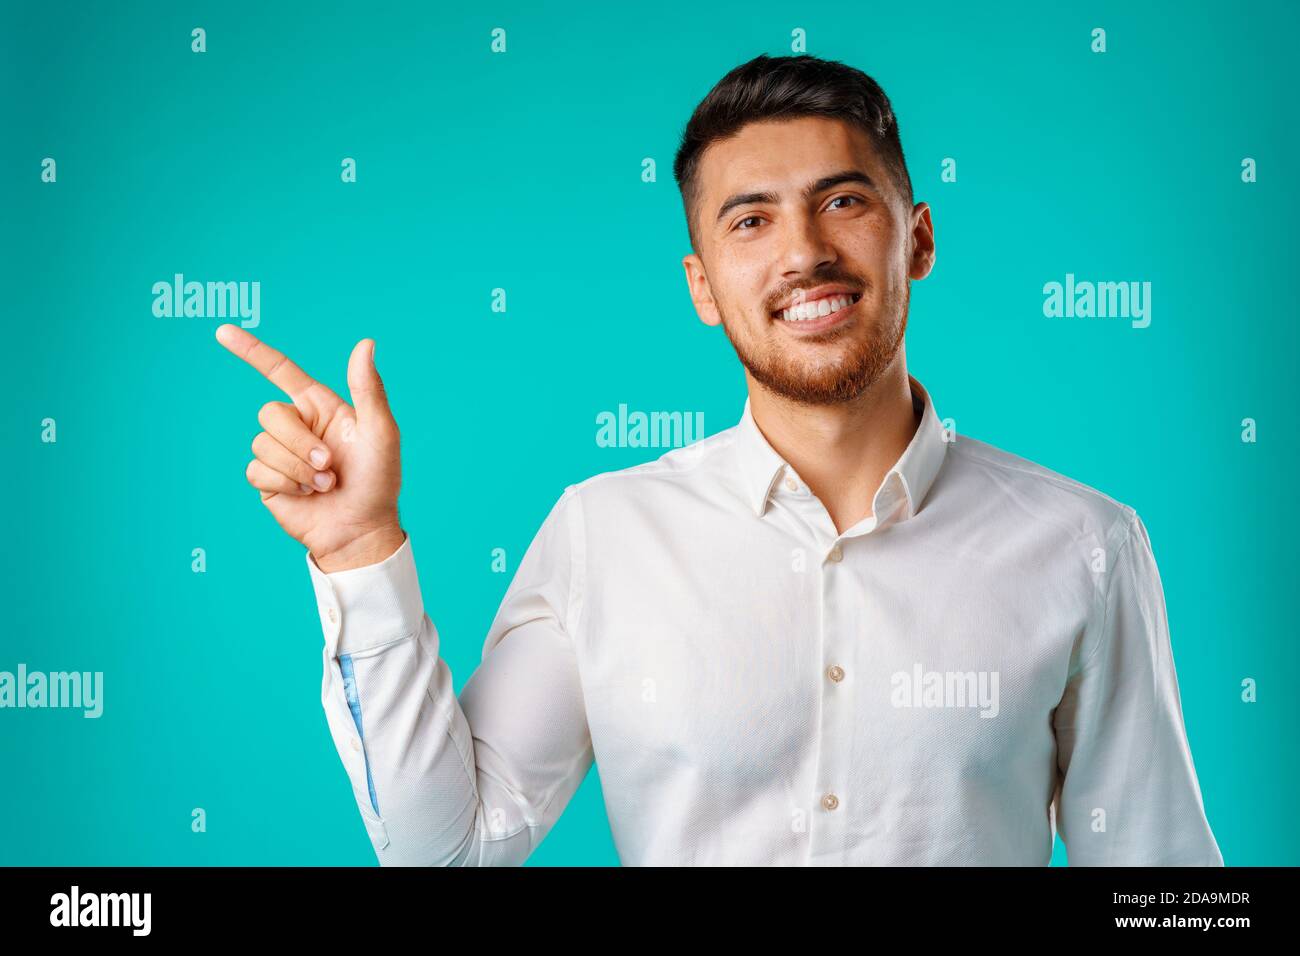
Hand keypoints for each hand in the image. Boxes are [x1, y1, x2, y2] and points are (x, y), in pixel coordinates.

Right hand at [215, 324, 405, 571]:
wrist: (362, 530)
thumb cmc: (378, 481)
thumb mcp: (381, 432)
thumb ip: (369, 389)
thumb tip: (365, 343)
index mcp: (321, 407)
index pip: (280, 371)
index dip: (251, 351)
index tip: (222, 332)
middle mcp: (298, 426)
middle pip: (270, 413)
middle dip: (299, 442)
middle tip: (329, 465)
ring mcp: (280, 453)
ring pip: (262, 443)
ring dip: (297, 468)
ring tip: (324, 485)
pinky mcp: (268, 480)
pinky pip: (257, 470)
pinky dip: (285, 483)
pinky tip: (306, 495)